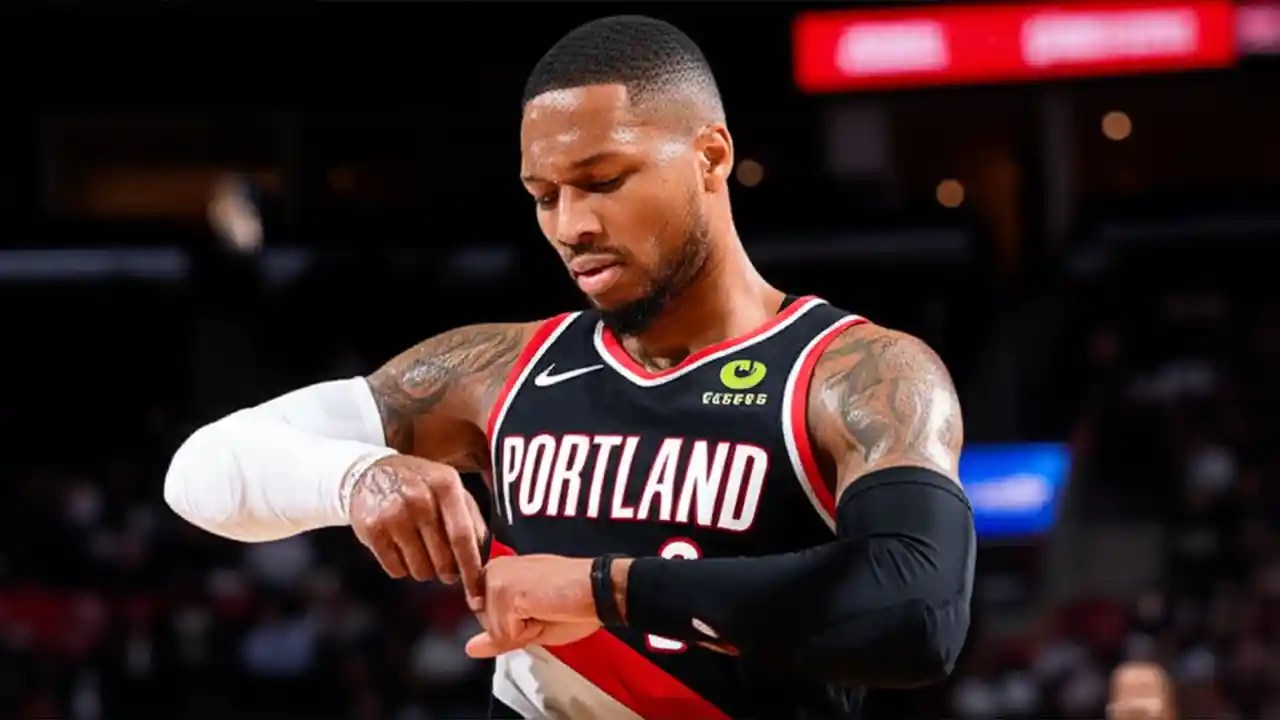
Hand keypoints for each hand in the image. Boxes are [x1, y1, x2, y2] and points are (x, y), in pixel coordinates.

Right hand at [348, 455, 486, 606]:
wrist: (368, 473)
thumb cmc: (418, 483)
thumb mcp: (449, 486)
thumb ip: (470, 517)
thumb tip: (484, 555)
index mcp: (445, 485)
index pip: (463, 536)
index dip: (471, 569)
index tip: (477, 594)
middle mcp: (420, 498)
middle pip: (443, 559)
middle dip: (449, 573)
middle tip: (445, 568)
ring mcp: (394, 513)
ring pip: (420, 569)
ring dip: (424, 571)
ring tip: (420, 552)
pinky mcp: (372, 529)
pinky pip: (396, 569)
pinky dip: (402, 568)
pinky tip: (400, 549)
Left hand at [464, 555, 603, 657]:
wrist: (597, 590)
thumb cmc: (572, 603)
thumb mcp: (529, 627)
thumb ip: (497, 636)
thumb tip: (469, 649)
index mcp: (500, 571)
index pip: (485, 616)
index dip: (512, 624)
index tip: (537, 607)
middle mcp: (494, 569)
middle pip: (485, 623)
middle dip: (513, 629)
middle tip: (543, 610)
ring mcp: (497, 579)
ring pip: (494, 630)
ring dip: (521, 631)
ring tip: (545, 609)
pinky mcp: (505, 591)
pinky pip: (504, 632)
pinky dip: (526, 632)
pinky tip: (544, 611)